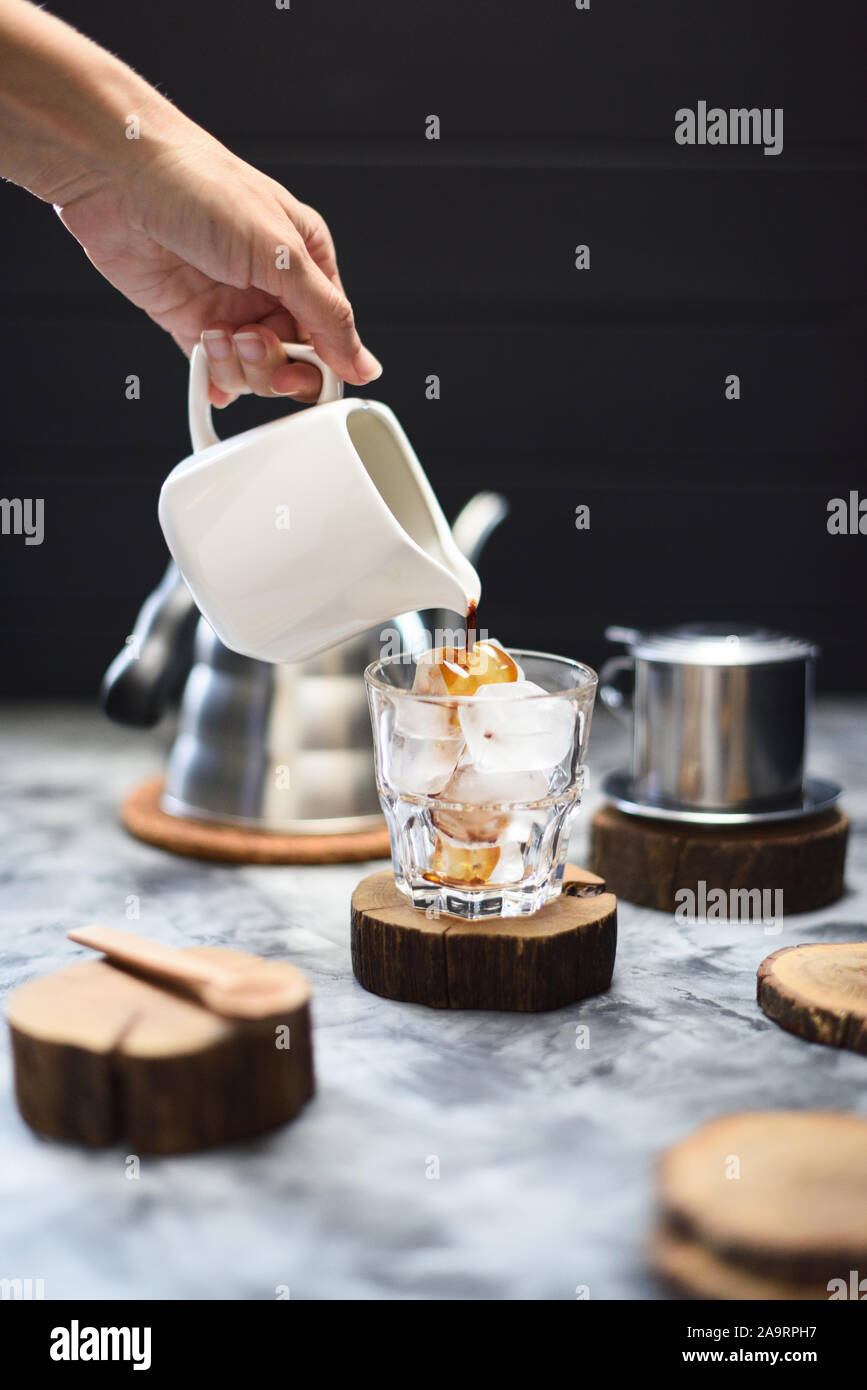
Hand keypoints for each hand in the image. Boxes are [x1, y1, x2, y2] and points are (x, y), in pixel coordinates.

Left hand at [56, 128, 380, 406]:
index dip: (320, 362)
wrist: (118, 176)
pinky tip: (205, 360)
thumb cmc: (200, 187)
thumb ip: (328, 315)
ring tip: (216, 333)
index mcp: (306, 261)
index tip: (298, 369)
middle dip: (273, 364)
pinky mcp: (191, 321)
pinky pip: (215, 370)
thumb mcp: (283, 253)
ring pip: (254, 372)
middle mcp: (272, 286)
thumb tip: (363, 363)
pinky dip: (212, 377)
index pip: (332, 334)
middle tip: (253, 343)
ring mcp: (231, 306)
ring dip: (237, 366)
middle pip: (295, 360)